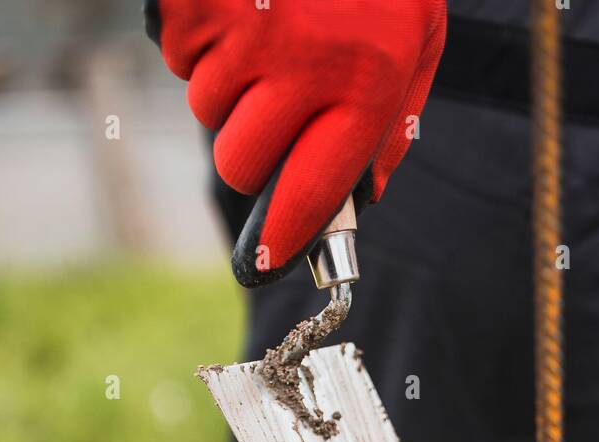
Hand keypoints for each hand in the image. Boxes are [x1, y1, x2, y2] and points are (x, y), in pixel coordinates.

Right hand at [146, 0, 446, 285]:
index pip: (312, 191)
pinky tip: (239, 4)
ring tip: (265, 31)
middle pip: (242, 163)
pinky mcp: (196, 5)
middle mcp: (304, 65)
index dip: (284, 236)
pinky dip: (200, 41)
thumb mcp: (418, 35)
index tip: (267, 259)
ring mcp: (244, 30)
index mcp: (366, 81)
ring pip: (208, 111)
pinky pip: (180, 57)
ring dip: (227, 87)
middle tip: (271, 107)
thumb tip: (368, 196)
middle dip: (249, 147)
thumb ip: (395, 121)